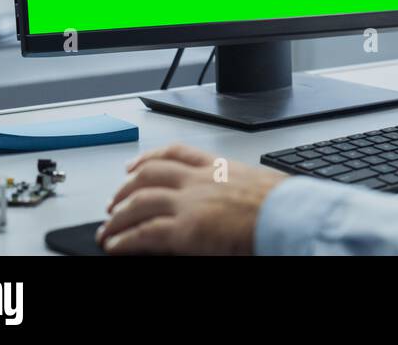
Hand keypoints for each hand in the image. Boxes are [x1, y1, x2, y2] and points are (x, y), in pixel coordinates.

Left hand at [98, 144, 286, 254]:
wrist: (289, 217)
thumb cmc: (283, 206)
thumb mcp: (258, 185)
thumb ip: (236, 186)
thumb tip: (236, 198)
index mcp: (218, 168)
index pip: (176, 153)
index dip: (149, 157)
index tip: (135, 165)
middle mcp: (198, 180)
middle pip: (148, 174)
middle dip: (125, 188)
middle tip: (113, 202)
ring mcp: (189, 203)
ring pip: (138, 202)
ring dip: (118, 216)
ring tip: (108, 228)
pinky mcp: (184, 230)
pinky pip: (144, 233)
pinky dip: (124, 239)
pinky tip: (114, 245)